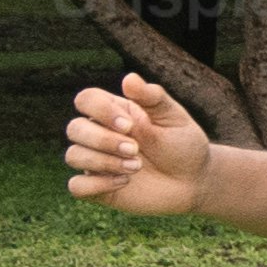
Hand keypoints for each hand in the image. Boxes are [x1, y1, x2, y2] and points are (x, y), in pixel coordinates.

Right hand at [61, 69, 209, 215]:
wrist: (193, 181)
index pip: (86, 99)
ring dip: (104, 162)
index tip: (130, 126)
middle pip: (75, 128)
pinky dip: (96, 185)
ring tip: (136, 167)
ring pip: (73, 156)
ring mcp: (95, 161)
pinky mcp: (97, 188)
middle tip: (136, 150)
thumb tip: (129, 78)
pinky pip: (76, 186)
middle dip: (104, 140)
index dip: (100, 110)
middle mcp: (99, 134)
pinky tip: (124, 182)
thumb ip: (152, 98)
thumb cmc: (182, 144)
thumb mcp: (173, 118)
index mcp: (114, 112)